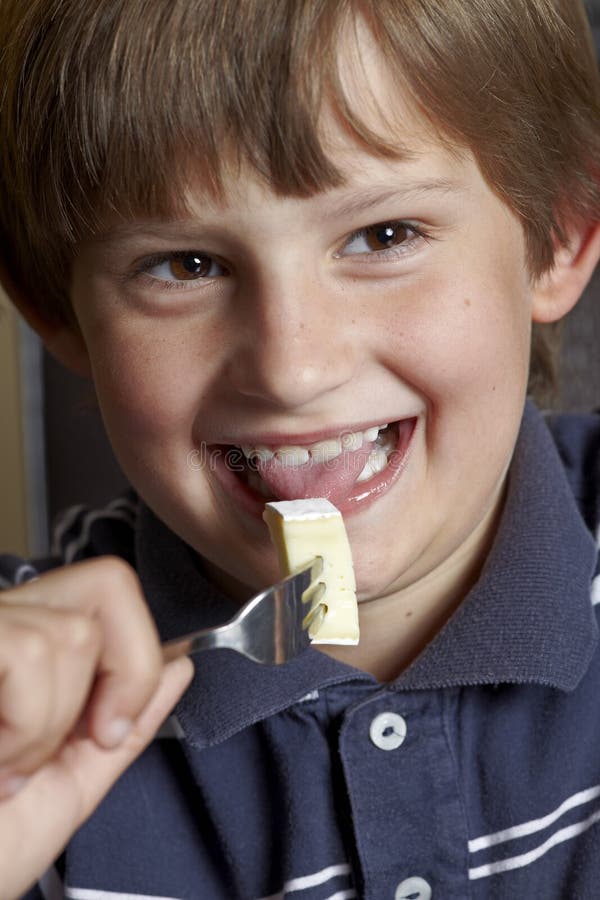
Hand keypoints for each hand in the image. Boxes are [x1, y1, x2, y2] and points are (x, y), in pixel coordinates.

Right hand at [0, 557, 193, 899]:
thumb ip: (128, 723)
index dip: (135, 657)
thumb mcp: (68, 785)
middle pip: (108, 583)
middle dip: (115, 677)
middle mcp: (3, 622)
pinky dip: (23, 724)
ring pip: (70, 633)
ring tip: (4, 767)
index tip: (110, 730)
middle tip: (67, 742)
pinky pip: (25, 651)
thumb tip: (180, 661)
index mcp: (34, 650)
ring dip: (46, 728)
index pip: (113, 587)